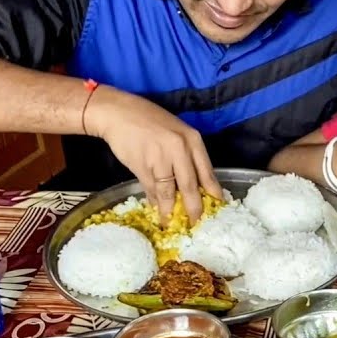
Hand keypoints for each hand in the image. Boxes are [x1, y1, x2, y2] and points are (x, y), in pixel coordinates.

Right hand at [84, 87, 222, 219]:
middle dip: (193, 209)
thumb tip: (195, 189)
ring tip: (172, 223)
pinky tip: (156, 209)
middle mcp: (179, 149)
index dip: (213, 193)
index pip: (208, 173)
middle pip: (190, 187)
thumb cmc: (150, 123)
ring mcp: (160, 158)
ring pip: (168, 192)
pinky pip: (152, 190)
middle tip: (195, 225)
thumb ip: (187, 158)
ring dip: (169, 211)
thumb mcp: (177, 134)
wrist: (118, 113)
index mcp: (192, 140)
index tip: (217, 208)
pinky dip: (154, 201)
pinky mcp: (142, 166)